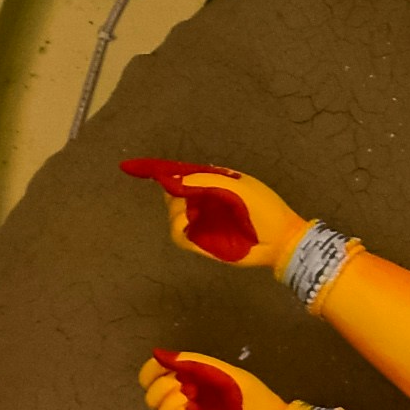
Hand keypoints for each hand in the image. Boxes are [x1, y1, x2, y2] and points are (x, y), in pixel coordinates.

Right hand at [119, 159, 308, 276]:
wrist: (279, 238)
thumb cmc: (264, 208)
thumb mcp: (236, 186)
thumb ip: (203, 180)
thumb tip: (173, 180)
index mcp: (212, 182)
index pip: (179, 174)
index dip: (155, 170)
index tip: (130, 167)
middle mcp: (203, 200)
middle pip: (171, 192)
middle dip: (173, 191)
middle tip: (193, 196)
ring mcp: (202, 222)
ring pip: (171, 213)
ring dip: (179, 210)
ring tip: (200, 215)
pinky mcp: (202, 243)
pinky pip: (178, 235)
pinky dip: (179, 229)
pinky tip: (190, 226)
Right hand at [140, 349, 300, 409]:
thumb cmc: (250, 395)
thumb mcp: (222, 371)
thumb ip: (191, 362)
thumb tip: (157, 353)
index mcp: (189, 384)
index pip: (154, 378)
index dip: (150, 372)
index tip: (159, 367)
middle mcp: (184, 404)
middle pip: (152, 397)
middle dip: (161, 388)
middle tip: (185, 386)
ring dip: (171, 404)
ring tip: (191, 401)